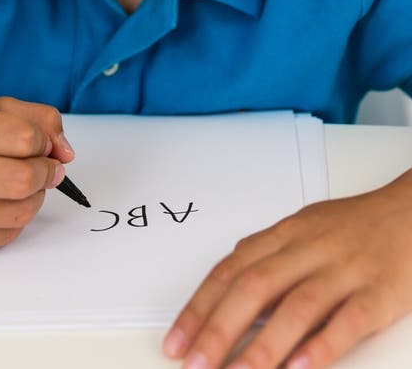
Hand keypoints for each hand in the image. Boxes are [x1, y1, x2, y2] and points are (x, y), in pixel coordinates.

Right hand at [0, 96, 73, 254]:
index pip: (24, 138)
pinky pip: (6, 236)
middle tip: (45, 167)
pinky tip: (2, 203)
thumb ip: (35, 119)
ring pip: (21, 212)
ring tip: (23, 185)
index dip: (42, 140)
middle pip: (25, 180)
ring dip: (34, 197)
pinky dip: (15, 219)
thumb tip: (66, 153)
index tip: (38, 142)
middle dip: (46, 172)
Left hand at [163, 169, 411, 368]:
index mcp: (286, 234)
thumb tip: (225, 282)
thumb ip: (267, 254)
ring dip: (263, 346)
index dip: (200, 306)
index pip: (231, 269)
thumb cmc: (352, 225)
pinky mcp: (378, 293)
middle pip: (256, 286)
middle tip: (196, 364)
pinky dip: (322, 346)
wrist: (409, 212)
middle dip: (220, 328)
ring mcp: (344, 271)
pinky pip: (348, 321)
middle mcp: (309, 249)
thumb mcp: (303, 229)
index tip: (177, 340)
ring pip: (297, 307)